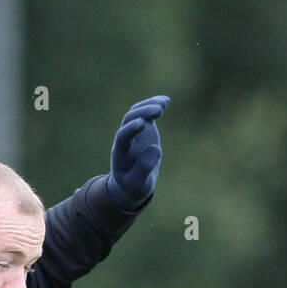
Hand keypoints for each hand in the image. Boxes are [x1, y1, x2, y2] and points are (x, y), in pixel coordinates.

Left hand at [106, 94, 169, 212]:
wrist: (131, 183)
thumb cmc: (133, 186)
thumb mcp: (138, 184)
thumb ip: (144, 168)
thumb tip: (155, 148)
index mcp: (121, 154)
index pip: (122, 137)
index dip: (130, 129)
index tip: (142, 124)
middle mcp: (125, 138)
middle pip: (129, 119)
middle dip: (142, 113)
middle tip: (157, 110)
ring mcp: (133, 132)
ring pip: (136, 112)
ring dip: (148, 106)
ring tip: (163, 103)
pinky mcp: (142, 129)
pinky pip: (146, 114)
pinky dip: (154, 105)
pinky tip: (166, 100)